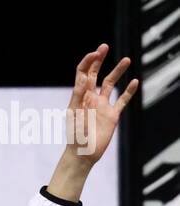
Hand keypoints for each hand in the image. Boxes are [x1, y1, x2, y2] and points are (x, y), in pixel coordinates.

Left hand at [66, 43, 138, 163]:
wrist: (83, 155)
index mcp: (80, 95)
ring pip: (111, 84)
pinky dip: (128, 92)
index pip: (83, 73)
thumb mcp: (75, 113)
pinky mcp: (112, 115)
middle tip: (104, 47)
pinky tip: (134, 82)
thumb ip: (79, 94)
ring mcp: (102, 106)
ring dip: (118, 71)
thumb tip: (83, 77)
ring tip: (126, 59)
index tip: (96, 53)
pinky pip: (122, 101)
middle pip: (95, 73)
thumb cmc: (74, 136)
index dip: (89, 61)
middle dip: (99, 60)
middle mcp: (91, 97)